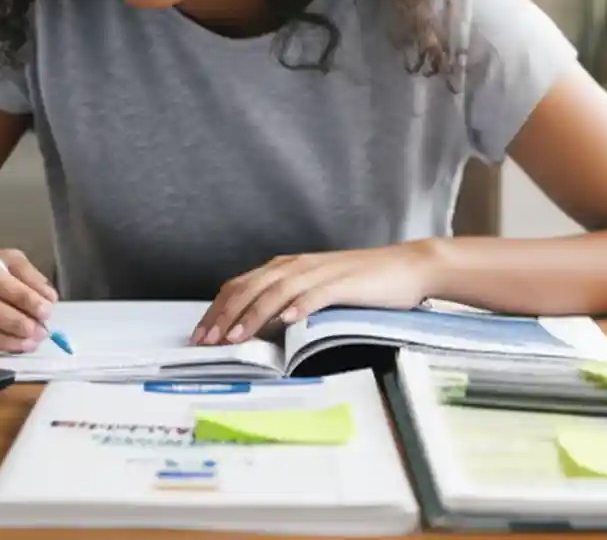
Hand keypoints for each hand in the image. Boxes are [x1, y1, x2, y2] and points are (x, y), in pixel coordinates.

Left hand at [191, 242, 435, 345]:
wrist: (406, 267)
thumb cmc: (360, 284)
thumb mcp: (314, 290)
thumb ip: (286, 302)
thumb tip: (255, 327)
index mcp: (286, 266)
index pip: (240, 285)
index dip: (217, 309)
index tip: (200, 335)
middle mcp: (297, 265)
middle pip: (250, 287)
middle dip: (225, 315)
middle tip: (207, 341)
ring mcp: (320, 272)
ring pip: (276, 291)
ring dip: (253, 315)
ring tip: (235, 337)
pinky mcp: (344, 283)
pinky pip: (316, 294)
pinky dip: (298, 307)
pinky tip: (286, 321)